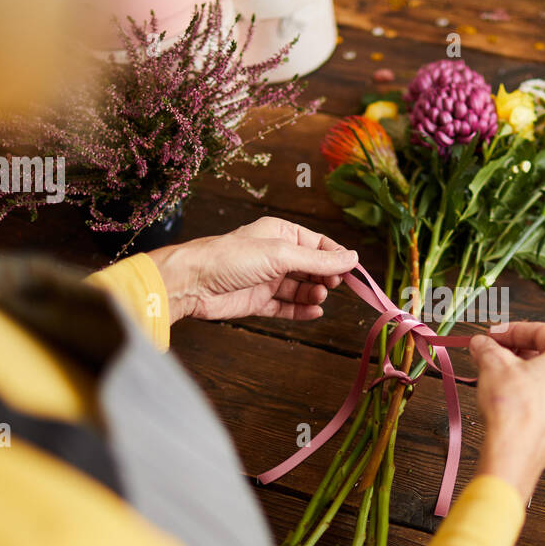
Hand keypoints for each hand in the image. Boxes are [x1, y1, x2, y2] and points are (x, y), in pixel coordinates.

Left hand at [146, 216, 357, 322]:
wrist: (192, 283)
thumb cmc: (230, 258)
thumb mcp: (280, 255)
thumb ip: (317, 260)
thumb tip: (351, 259)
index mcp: (280, 233)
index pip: (318, 244)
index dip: (335, 257)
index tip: (351, 270)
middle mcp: (275, 255)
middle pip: (312, 267)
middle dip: (325, 276)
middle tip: (333, 285)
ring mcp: (267, 279)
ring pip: (301, 288)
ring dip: (314, 294)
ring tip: (319, 297)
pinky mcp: (259, 301)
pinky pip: (287, 307)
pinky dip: (302, 310)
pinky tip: (315, 312)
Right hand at [468, 322, 544, 503]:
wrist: (515, 454)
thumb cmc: (512, 405)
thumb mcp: (493, 364)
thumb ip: (488, 347)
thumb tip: (480, 343)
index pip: (544, 331)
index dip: (513, 330)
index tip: (493, 335)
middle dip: (520, 354)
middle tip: (495, 354)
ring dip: (527, 378)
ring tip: (500, 379)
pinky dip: (533, 403)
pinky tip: (511, 405)